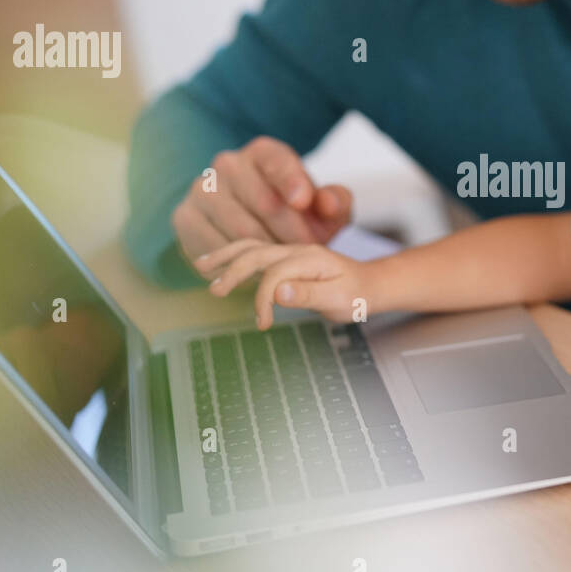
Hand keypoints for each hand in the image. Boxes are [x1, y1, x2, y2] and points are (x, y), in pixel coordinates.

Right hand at [170, 136, 352, 277]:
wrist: (246, 232)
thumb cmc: (292, 216)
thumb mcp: (320, 209)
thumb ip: (335, 202)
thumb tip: (328, 204)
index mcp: (263, 152)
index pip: (278, 162)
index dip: (292, 181)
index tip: (303, 201)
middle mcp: (228, 164)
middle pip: (264, 202)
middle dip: (292, 233)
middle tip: (309, 253)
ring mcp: (202, 190)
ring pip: (242, 230)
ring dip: (270, 253)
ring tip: (289, 265)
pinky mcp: (185, 217)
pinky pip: (218, 248)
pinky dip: (242, 264)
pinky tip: (260, 272)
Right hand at [197, 239, 375, 326]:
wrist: (368, 284)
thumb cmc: (356, 294)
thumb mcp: (339, 300)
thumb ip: (309, 294)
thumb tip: (278, 292)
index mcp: (310, 258)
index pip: (276, 274)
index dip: (264, 299)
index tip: (262, 324)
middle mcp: (297, 250)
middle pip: (257, 253)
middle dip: (232, 270)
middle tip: (214, 290)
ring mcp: (289, 252)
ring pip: (252, 247)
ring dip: (226, 257)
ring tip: (201, 266)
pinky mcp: (284, 259)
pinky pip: (255, 253)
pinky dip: (233, 257)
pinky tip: (217, 264)